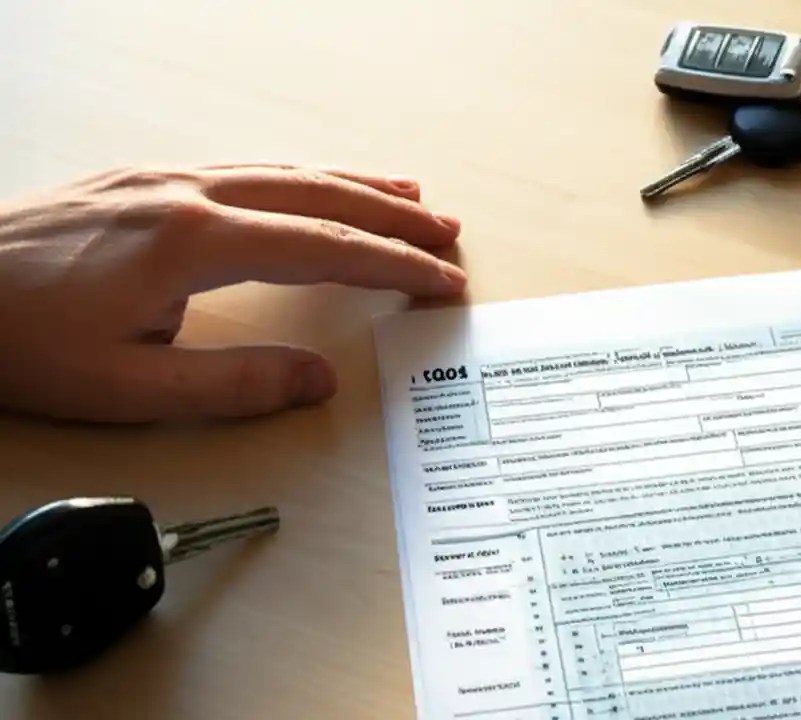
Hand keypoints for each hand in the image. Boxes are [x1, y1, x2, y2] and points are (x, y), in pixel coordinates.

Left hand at [0, 164, 464, 421]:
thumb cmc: (20, 342)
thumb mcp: (128, 389)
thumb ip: (234, 385)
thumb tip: (320, 380)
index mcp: (191, 241)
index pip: (324, 246)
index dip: (394, 265)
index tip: (443, 281)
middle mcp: (186, 192)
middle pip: (318, 194)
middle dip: (393, 215)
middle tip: (448, 233)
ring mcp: (162, 176)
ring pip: (283, 169)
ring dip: (354, 182)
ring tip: (409, 194)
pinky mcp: (140, 178)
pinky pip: (244, 166)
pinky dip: (299, 174)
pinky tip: (311, 183)